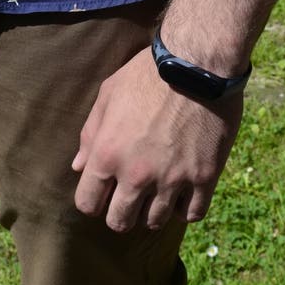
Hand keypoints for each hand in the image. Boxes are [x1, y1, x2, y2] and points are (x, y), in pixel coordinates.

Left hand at [71, 46, 242, 231]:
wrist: (197, 62)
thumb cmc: (148, 73)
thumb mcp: (109, 93)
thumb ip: (91, 133)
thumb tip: (79, 167)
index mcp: (108, 155)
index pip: (88, 204)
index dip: (94, 199)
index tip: (105, 189)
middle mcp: (137, 174)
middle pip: (120, 221)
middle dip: (122, 211)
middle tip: (133, 192)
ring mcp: (172, 179)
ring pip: (155, 221)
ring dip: (154, 209)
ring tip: (159, 187)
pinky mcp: (204, 177)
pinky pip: (191, 214)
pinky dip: (185, 207)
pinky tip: (183, 190)